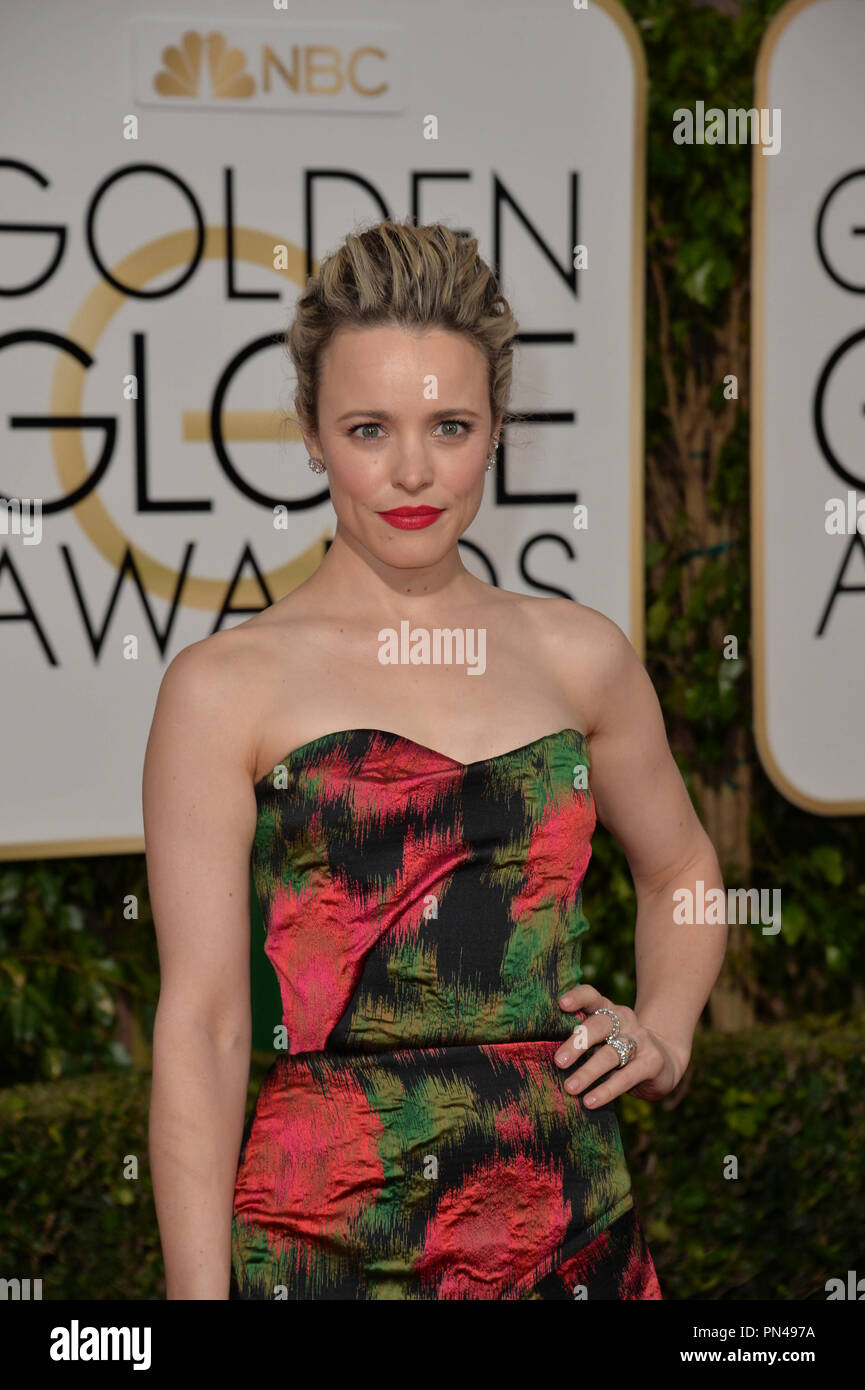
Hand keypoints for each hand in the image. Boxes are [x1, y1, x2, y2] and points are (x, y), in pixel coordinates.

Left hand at [554, 984, 689, 1106]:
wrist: (663, 1061)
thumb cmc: (618, 1050)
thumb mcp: (601, 1039)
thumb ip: (579, 1039)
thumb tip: (540, 1053)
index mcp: (608, 1010)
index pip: (592, 996)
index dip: (578, 997)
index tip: (562, 1004)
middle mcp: (624, 1020)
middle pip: (600, 1025)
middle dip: (578, 1043)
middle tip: (558, 1061)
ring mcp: (640, 1040)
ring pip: (611, 1054)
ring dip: (589, 1072)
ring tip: (570, 1088)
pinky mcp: (652, 1062)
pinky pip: (626, 1077)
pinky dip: (607, 1090)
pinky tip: (590, 1101)